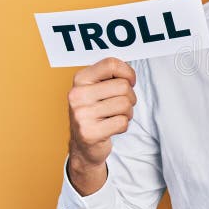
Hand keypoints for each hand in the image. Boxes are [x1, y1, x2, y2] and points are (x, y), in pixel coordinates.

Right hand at [66, 57, 135, 194]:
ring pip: (125, 104)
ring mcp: (81, 114)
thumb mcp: (97, 89)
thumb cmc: (96, 112)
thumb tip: (130, 63)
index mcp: (80, 79)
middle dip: (129, 97)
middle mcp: (77, 95)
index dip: (128, 72)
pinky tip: (111, 127)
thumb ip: (110, 75)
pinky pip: (122, 122)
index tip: (130, 81)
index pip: (111, 64)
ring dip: (127, 112)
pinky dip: (123, 125)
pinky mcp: (89, 133)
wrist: (83, 146)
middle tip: (120, 105)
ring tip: (115, 116)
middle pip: (123, 86)